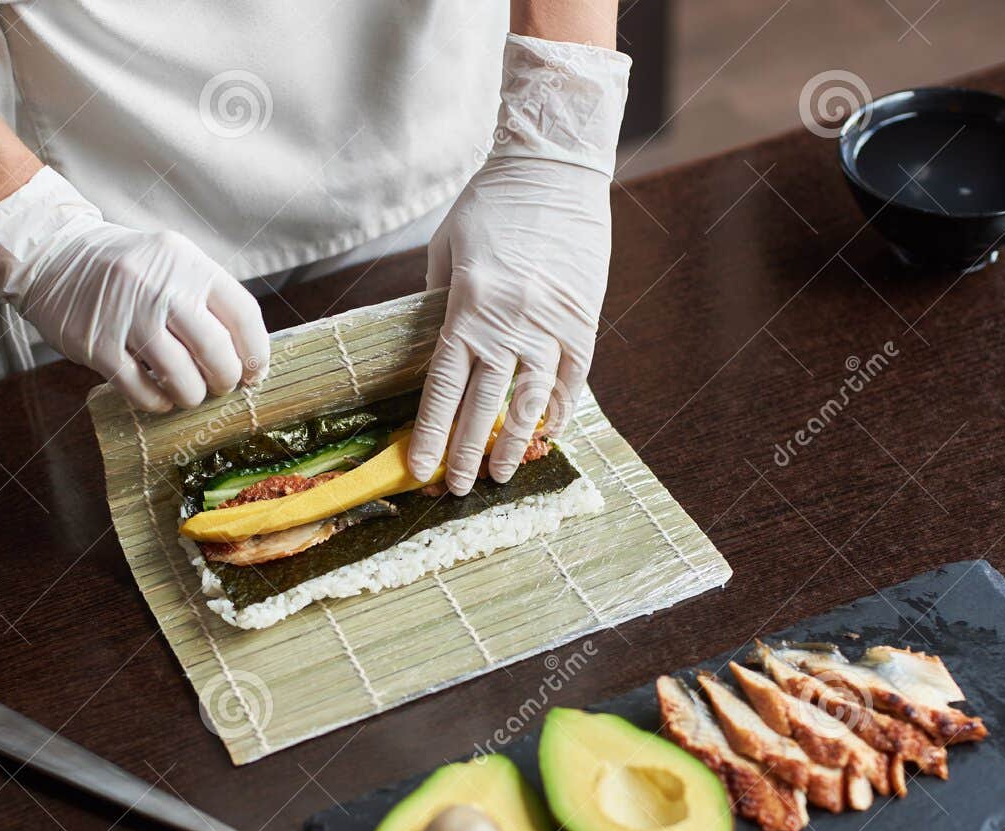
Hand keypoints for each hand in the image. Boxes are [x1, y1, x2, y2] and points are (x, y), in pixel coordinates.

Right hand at [0, 167, 268, 411]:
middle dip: (226, 379)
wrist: (55, 255)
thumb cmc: (128, 268)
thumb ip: (206, 298)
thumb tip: (247, 357)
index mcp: (187, 263)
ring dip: (192, 395)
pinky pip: (141, 390)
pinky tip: (161, 397)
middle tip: (221, 386)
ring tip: (189, 393)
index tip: (254, 372)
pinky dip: (158, 402)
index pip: (242, 314)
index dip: (256, 353)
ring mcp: (127, 316)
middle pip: (216, 350)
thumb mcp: (172, 263)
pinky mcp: (98, 345)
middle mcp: (160, 286)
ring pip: (181, 376)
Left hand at [409, 34, 629, 493]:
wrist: (553, 169)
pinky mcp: (584, 319)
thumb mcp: (448, 253)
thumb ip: (441, 306)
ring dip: (514, 443)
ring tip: (501, 474)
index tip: (420, 469)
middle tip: (457, 488)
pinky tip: (545, 435)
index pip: (445, 387)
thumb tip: (439, 353)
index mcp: (468, 307)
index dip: (431, 434)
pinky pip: (572, 379)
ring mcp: (551, 323)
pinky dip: (558, 411)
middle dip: (468, 453)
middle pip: (484, 406)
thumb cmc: (489, 205)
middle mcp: (510, 322)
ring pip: (531, 401)